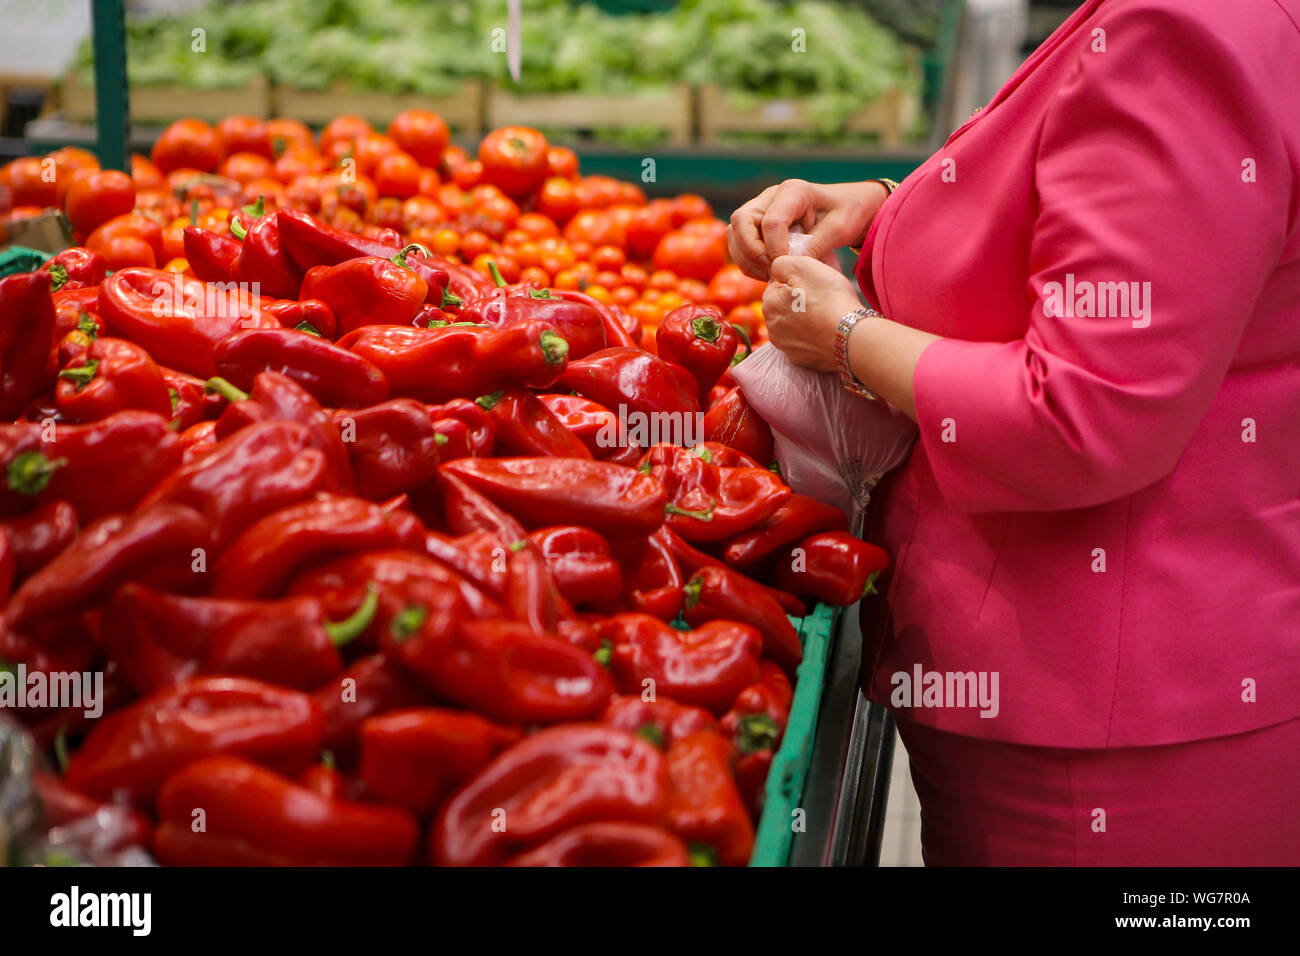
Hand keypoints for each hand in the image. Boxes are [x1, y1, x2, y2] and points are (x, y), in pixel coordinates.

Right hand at [727, 179, 888, 279]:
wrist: (847, 207)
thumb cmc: (847, 213)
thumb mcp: (839, 229)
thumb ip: (816, 245)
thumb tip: (790, 264)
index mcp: (794, 191)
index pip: (772, 221)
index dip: (776, 248)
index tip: (788, 266)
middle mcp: (771, 196)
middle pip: (741, 221)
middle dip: (752, 251)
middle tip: (774, 269)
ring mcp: (760, 209)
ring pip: (734, 233)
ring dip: (747, 259)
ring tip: (771, 274)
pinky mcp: (756, 225)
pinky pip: (739, 244)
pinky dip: (748, 262)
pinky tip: (768, 273)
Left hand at [762, 255, 862, 373]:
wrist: (851, 337)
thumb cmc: (829, 299)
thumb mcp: (804, 267)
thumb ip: (782, 264)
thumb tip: (777, 269)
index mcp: (769, 304)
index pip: (776, 285)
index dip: (795, 281)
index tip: (813, 284)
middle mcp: (772, 329)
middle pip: (783, 307)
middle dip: (797, 302)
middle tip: (822, 298)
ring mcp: (786, 347)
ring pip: (793, 326)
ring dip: (805, 320)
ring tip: (826, 315)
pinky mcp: (802, 360)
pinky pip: (805, 343)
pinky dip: (813, 337)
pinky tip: (827, 332)